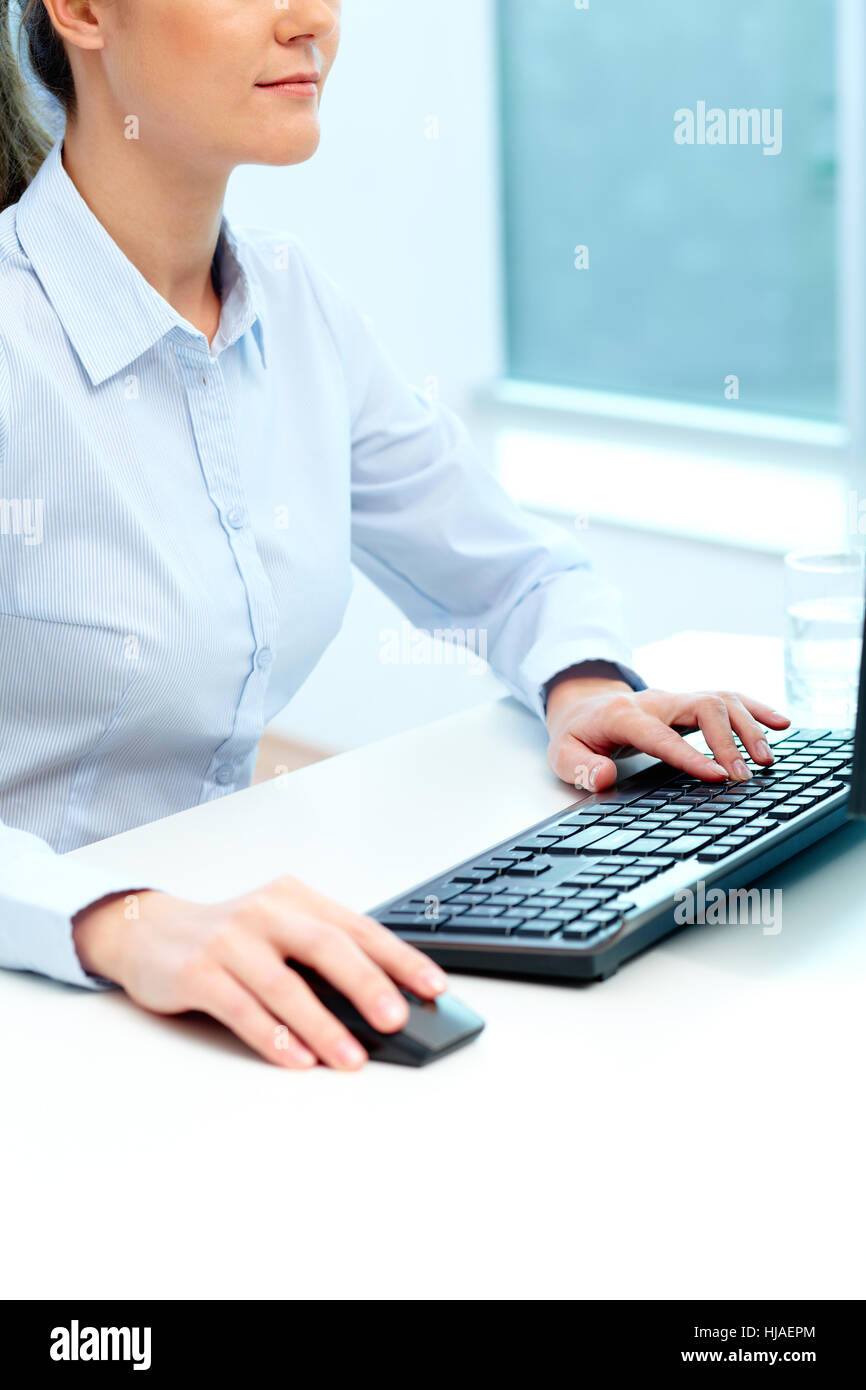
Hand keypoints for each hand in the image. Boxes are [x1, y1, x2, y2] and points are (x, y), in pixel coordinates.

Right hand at [72, 876, 448, 1070]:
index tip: (433, 987)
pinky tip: (298, 1059)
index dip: (399, 958)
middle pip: (326, 946)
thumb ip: (322, 958)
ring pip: (284, 984)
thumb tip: (382, 1004)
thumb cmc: (229, 937)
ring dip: (322, 1025)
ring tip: (351, 1058)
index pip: (357, 927)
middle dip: (366, 984)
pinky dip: (274, 1037)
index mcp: (295, 898)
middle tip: (396, 1018)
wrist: (148, 932)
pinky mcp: (197, 971)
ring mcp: (229, 940)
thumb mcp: (278, 931)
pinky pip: (241, 1007)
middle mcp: (265, 912)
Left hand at [545, 674, 790, 791]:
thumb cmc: (578, 734)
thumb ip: (579, 768)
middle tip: (745, 776)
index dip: (691, 755)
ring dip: (749, 726)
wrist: (584, 705)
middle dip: (728, 741)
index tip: (718, 776)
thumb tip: (604, 777)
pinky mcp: (691, 702)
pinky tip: (781, 724)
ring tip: (767, 759)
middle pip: (703, 707)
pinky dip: (757, 709)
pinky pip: (729, 698)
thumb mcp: (562, 754)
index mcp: (624, 716)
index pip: (662, 735)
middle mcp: (657, 701)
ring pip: (722, 700)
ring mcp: (677, 698)